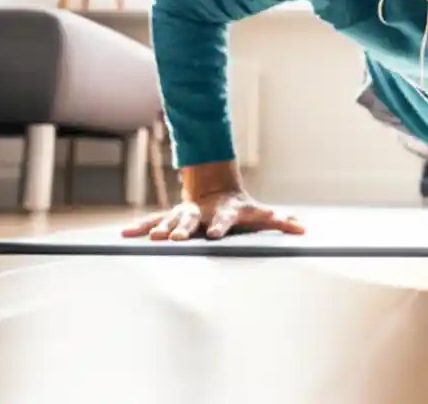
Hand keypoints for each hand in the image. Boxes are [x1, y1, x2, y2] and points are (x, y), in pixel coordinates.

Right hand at [121, 189, 303, 240]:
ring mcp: (184, 213)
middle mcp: (200, 212)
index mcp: (223, 212)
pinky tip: (124, 234)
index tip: (214, 235)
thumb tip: (302, 229)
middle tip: (174, 239)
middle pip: (190, 220)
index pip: (222, 219)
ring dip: (159, 229)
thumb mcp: (259, 213)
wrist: (215, 188)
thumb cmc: (239, 208)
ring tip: (151, 238)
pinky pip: (153, 221)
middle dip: (182, 229)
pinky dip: (140, 227)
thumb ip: (279, 221)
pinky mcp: (170, 216)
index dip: (219, 226)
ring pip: (169, 220)